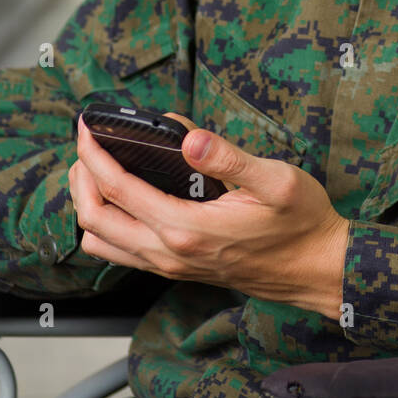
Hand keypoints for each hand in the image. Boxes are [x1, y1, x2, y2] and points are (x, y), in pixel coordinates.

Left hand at [69, 113, 349, 319]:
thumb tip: (189, 137)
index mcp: (187, 229)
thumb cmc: (301, 223)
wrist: (317, 271)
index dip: (94, 154)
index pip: (118, 188)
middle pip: (95, 219)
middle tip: (87, 144)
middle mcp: (170, 253)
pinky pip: (122, 253)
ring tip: (97, 170)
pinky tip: (124, 198)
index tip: (85, 127)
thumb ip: (229, 158)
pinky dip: (107, 225)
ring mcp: (170, 267)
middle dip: (81, 177)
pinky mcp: (176, 271)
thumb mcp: (276, 181)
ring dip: (89, 205)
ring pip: (101, 242)